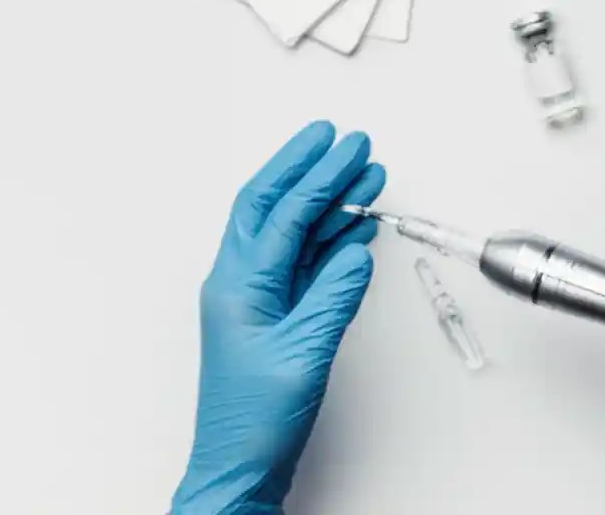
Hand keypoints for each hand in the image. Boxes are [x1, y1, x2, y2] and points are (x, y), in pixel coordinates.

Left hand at [172, 122, 386, 514]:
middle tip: (343, 139)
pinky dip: (332, 239)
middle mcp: (241, 282)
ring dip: (328, 201)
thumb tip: (354, 251)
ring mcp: (258, 298)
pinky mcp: (276, 316)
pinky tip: (356, 227)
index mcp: (238, 284)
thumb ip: (333, 297)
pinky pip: (305, 262)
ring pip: (294, 232)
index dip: (319, 176)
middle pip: (274, 206)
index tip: (347, 145)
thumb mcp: (302, 353)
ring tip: (365, 174)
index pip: (283, 213)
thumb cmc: (256, 419)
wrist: (239, 466)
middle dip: (308, 167)